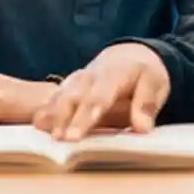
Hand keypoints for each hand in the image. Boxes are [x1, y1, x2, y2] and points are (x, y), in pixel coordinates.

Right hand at [32, 43, 169, 140]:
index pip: (98, 98)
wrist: (129, 53)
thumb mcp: (155, 83)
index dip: (85, 118)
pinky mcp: (69, 86)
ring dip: (51, 114)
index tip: (75, 137)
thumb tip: (142, 128)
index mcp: (113, 75)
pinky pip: (54, 96)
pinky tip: (38, 124)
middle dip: (63, 117)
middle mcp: (90, 76)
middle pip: (74, 97)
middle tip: (57, 139)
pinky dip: (45, 109)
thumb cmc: (144, 72)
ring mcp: (77, 80)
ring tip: (42, 132)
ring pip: (60, 95)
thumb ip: (147, 104)